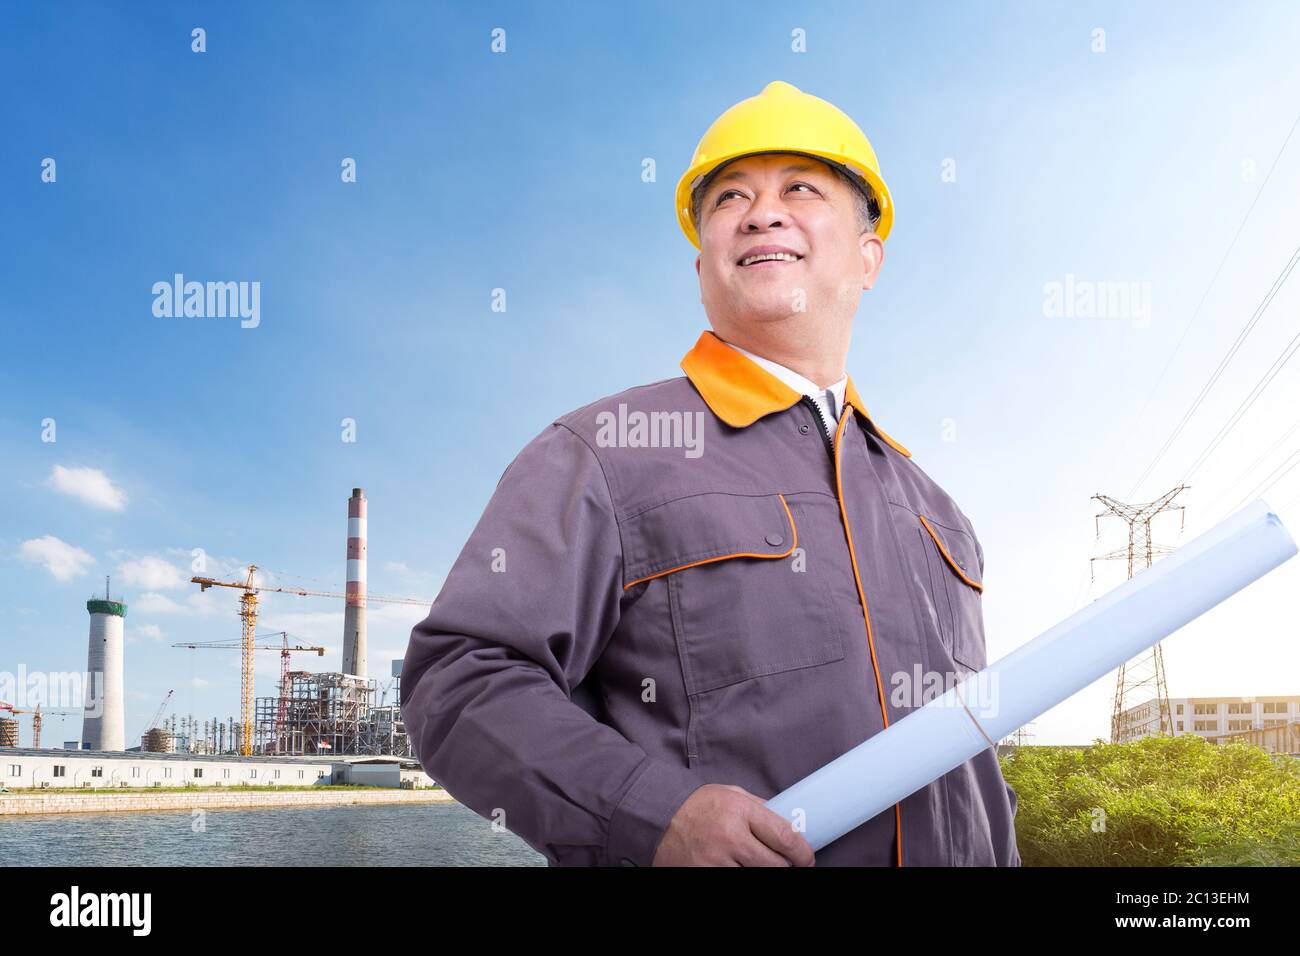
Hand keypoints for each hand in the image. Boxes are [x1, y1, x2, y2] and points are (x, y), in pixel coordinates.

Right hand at [650, 783, 815, 865]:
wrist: (656, 818)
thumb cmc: (697, 805)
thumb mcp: (730, 794)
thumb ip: (759, 808)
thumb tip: (789, 823)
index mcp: (739, 810)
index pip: (784, 836)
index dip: (802, 852)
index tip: (806, 858)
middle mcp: (730, 836)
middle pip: (776, 865)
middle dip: (785, 867)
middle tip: (786, 864)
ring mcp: (716, 860)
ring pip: (758, 877)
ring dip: (762, 872)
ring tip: (755, 863)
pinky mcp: (705, 875)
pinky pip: (735, 881)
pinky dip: (741, 875)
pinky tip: (738, 867)